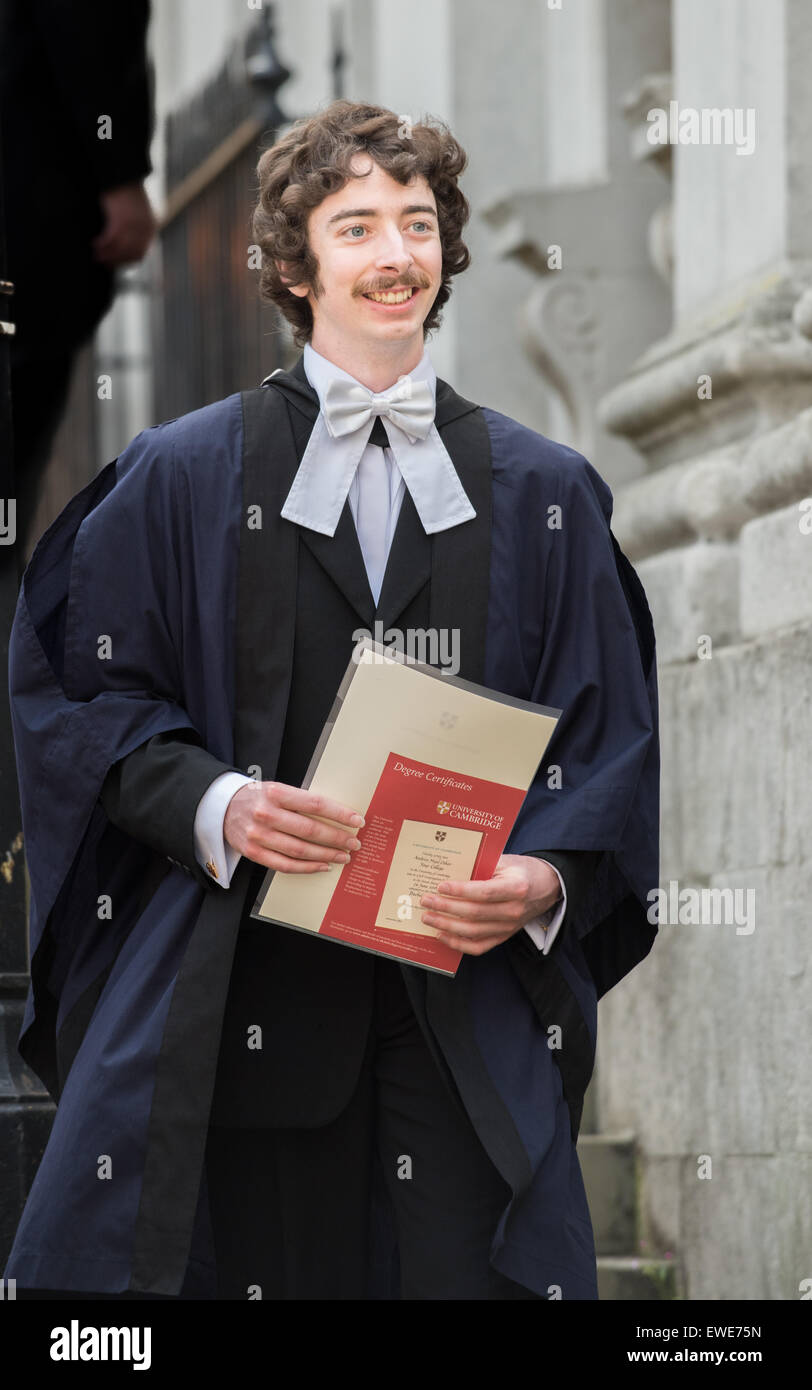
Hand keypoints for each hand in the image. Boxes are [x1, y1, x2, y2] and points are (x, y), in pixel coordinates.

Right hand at [91, 182, 156, 266]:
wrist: (124, 173)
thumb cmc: (126, 192)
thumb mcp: (135, 213)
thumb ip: (133, 230)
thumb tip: (121, 246)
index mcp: (149, 229)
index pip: (138, 255)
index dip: (124, 262)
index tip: (112, 264)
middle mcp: (144, 230)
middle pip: (128, 255)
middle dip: (113, 260)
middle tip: (101, 262)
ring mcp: (133, 226)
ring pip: (118, 249)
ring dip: (106, 254)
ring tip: (95, 255)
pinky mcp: (121, 220)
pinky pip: (110, 239)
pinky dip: (101, 244)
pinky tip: (94, 244)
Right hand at [223, 780, 364, 873]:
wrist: (222, 807)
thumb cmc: (258, 797)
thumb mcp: (277, 789)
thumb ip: (301, 801)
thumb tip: (338, 815)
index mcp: (275, 792)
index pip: (315, 804)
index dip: (339, 814)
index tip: (357, 820)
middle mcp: (266, 813)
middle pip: (310, 830)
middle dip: (337, 838)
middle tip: (354, 842)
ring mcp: (258, 835)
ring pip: (299, 850)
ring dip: (326, 855)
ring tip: (343, 856)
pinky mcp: (253, 853)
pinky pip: (285, 865)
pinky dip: (307, 867)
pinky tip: (323, 865)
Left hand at [418, 853, 561, 955]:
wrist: (547, 887)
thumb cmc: (522, 870)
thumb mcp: (506, 860)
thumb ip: (482, 865)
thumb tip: (450, 868)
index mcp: (516, 888)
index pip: (484, 893)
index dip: (461, 891)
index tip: (441, 886)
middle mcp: (514, 911)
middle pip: (475, 914)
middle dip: (446, 908)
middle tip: (426, 901)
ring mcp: (509, 927)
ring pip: (473, 932)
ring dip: (447, 926)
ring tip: (428, 917)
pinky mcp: (504, 937)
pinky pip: (478, 947)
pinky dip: (458, 944)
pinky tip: (442, 934)